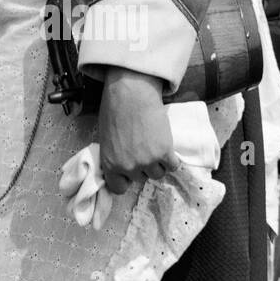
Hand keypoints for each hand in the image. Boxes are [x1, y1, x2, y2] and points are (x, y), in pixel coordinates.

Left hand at [97, 68, 176, 194]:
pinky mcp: (164, 153)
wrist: (131, 93)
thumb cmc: (114, 109)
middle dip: (142, 166)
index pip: (118, 187)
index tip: (129, 170)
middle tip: (142, 147)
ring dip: (158, 163)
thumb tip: (122, 164)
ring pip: (158, 173)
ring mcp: (147, 161)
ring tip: (154, 145)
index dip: (125, 179)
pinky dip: (172, 158)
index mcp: (110, 164)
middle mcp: (128, 167)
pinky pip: (173, 166)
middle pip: (141, 178)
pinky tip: (166, 146)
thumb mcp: (106, 137)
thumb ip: (114, 155)